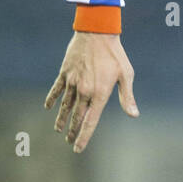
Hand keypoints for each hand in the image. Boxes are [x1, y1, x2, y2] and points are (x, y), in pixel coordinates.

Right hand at [44, 32, 137, 152]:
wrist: (97, 32)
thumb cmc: (115, 54)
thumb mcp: (126, 75)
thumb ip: (127, 97)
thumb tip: (134, 114)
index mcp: (100, 94)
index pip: (90, 122)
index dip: (83, 137)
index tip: (77, 148)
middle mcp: (84, 91)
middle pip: (76, 117)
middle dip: (73, 131)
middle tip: (69, 141)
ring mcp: (72, 82)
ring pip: (65, 106)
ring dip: (61, 119)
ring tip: (59, 129)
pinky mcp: (65, 73)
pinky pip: (56, 89)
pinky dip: (52, 99)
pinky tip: (48, 107)